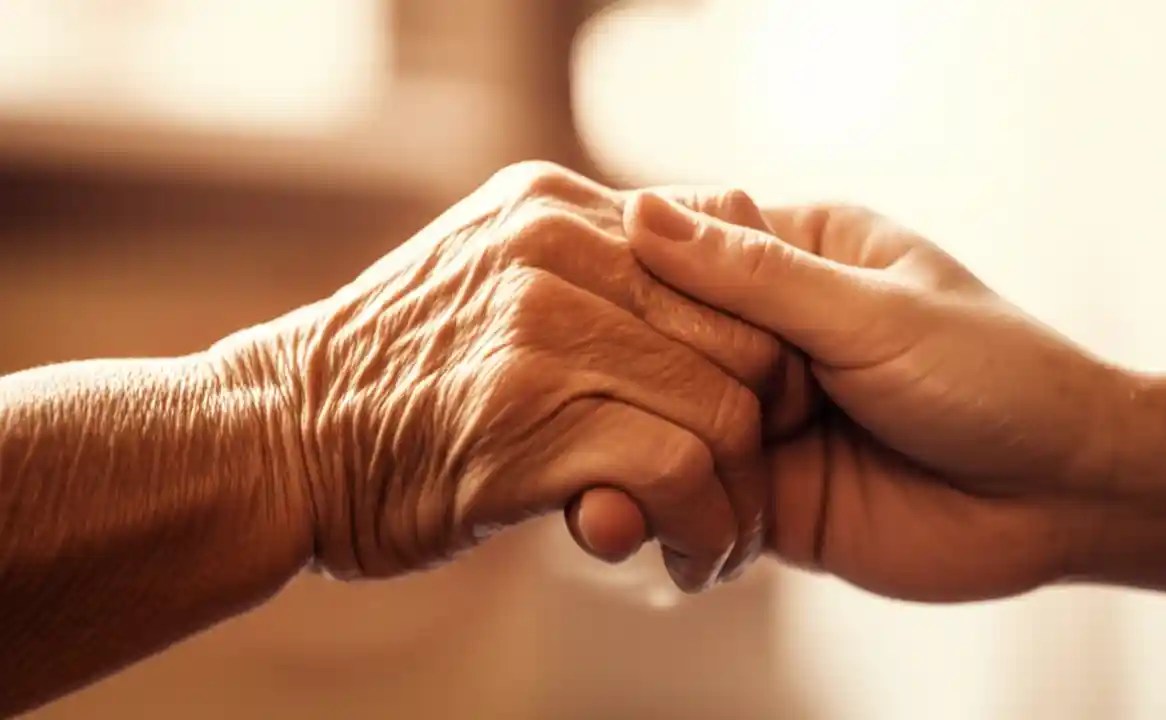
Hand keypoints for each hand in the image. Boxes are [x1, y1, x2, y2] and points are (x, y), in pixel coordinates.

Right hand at [209, 162, 794, 591]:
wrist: (274, 439)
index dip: (764, 339)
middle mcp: (557, 244)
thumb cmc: (393, 379)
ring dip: (740, 497)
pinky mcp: (530, 419)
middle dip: (765, 426)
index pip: (726, 245)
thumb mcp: (485, 278)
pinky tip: (687, 559)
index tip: (753, 410)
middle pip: (745, 333)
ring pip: (725, 408)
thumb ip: (580, 271)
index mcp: (555, 204)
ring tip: (717, 541)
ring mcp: (542, 327)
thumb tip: (697, 300)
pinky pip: (679, 470)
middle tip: (745, 488)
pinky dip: (705, 528)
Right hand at [614, 193, 1130, 600]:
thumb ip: (755, 277)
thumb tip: (639, 217)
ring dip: (637, 451)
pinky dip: (666, 513)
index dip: (629, 272)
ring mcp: (764, 415)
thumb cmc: (991, 379)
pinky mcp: (769, 492)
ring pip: (666, 420)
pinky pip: (694, 497)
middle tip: (584, 406)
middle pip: (662, 339)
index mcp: (800, 256)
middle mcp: (771, 333)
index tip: (573, 299)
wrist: (1065, 500)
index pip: (684, 247)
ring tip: (601, 484)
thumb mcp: (869, 315)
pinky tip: (635, 527)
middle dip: (627, 374)